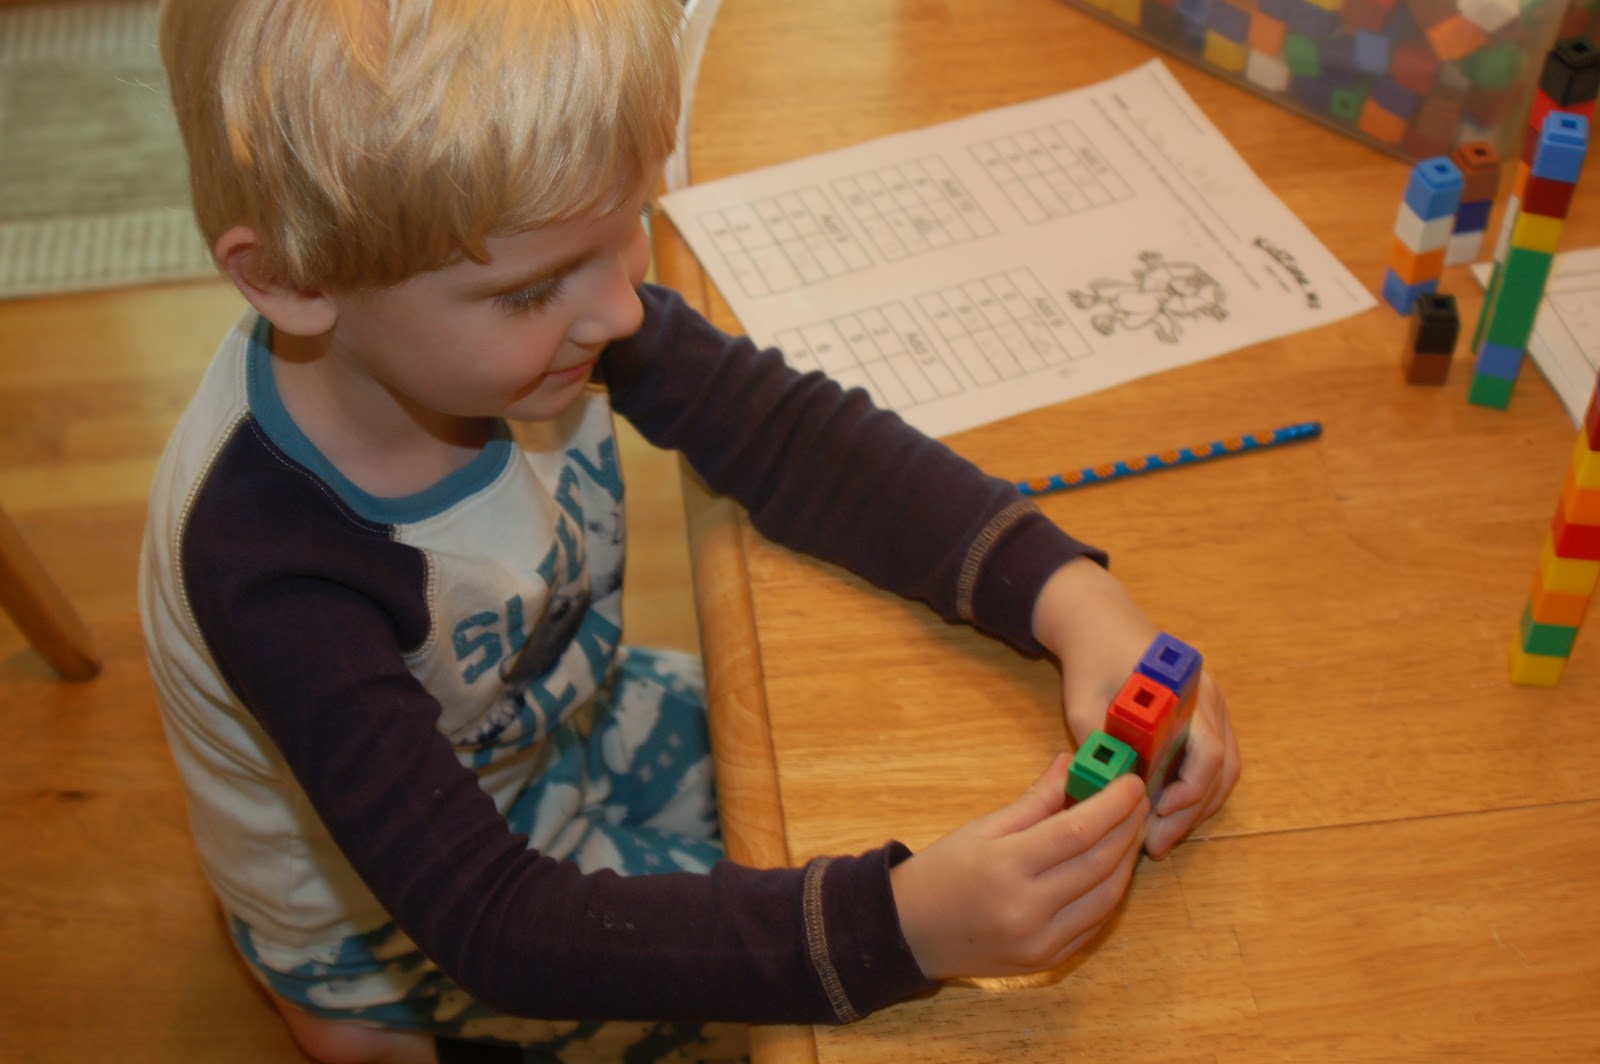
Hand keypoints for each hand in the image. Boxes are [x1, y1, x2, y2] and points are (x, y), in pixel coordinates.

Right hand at [890, 758, 1147, 980]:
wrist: (911, 934)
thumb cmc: (941, 873)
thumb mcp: (981, 829)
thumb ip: (1033, 801)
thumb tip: (1069, 764)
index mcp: (1005, 867)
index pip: (1078, 831)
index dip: (1113, 804)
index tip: (1131, 781)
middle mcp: (1028, 909)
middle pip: (1099, 862)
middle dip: (1126, 826)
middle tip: (1138, 799)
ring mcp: (1042, 941)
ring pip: (1107, 896)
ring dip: (1126, 858)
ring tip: (1130, 828)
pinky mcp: (1050, 960)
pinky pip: (1095, 922)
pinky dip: (1111, 890)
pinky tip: (1113, 865)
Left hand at [1029, 557, 1240, 858]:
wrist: (1099, 623)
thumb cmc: (1091, 663)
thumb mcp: (1085, 708)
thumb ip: (1100, 750)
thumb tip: (1110, 804)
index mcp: (1183, 689)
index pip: (1208, 749)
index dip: (1190, 790)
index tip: (1160, 813)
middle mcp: (1208, 697)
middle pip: (1222, 766)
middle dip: (1192, 811)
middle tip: (1157, 844)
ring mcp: (1213, 705)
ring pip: (1223, 768)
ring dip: (1197, 806)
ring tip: (1161, 836)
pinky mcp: (1207, 715)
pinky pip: (1215, 759)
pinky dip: (1197, 789)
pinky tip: (1166, 811)